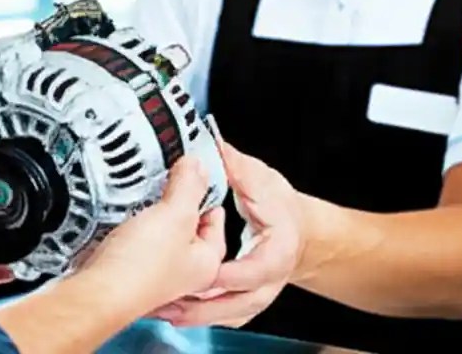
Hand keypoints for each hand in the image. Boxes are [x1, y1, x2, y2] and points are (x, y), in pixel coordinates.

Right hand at [75, 156, 226, 313]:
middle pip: (186, 224)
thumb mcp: (175, 215)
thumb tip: (198, 165)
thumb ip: (189, 186)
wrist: (95, 291)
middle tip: (168, 180)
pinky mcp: (129, 269)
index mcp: (207, 261)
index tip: (194, 171)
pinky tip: (124, 215)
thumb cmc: (139, 269)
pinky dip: (131, 225)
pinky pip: (135, 238)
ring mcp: (155, 271)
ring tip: (145, 195)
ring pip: (159, 230)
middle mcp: (183, 271)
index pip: (216, 218)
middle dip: (176, 201)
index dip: (206, 192)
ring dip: (151, 212)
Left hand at [152, 142, 305, 328]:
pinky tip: (170, 309)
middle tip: (168, 298)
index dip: (225, 274)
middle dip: (200, 304)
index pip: (252, 271)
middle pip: (234, 303)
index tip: (201, 273)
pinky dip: (195, 315)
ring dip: (193, 313)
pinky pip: (218, 316)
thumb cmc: (284, 210)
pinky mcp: (242, 303)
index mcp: (276, 254)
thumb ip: (238, 167)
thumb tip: (215, 145)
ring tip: (162, 306)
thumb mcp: (264, 182)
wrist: (299, 233)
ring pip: (224, 315)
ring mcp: (255, 297)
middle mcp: (268, 282)